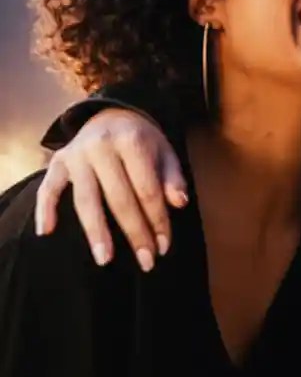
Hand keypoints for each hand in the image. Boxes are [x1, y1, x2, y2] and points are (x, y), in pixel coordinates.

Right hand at [34, 108, 185, 270]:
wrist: (111, 114)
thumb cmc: (142, 140)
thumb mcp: (165, 151)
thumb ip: (172, 177)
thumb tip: (179, 203)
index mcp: (132, 140)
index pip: (148, 189)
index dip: (158, 220)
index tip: (164, 247)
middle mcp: (101, 146)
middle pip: (120, 198)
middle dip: (134, 232)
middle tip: (145, 262)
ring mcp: (76, 154)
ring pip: (86, 199)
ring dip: (96, 232)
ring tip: (105, 259)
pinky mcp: (58, 161)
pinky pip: (47, 188)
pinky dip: (45, 209)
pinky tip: (47, 232)